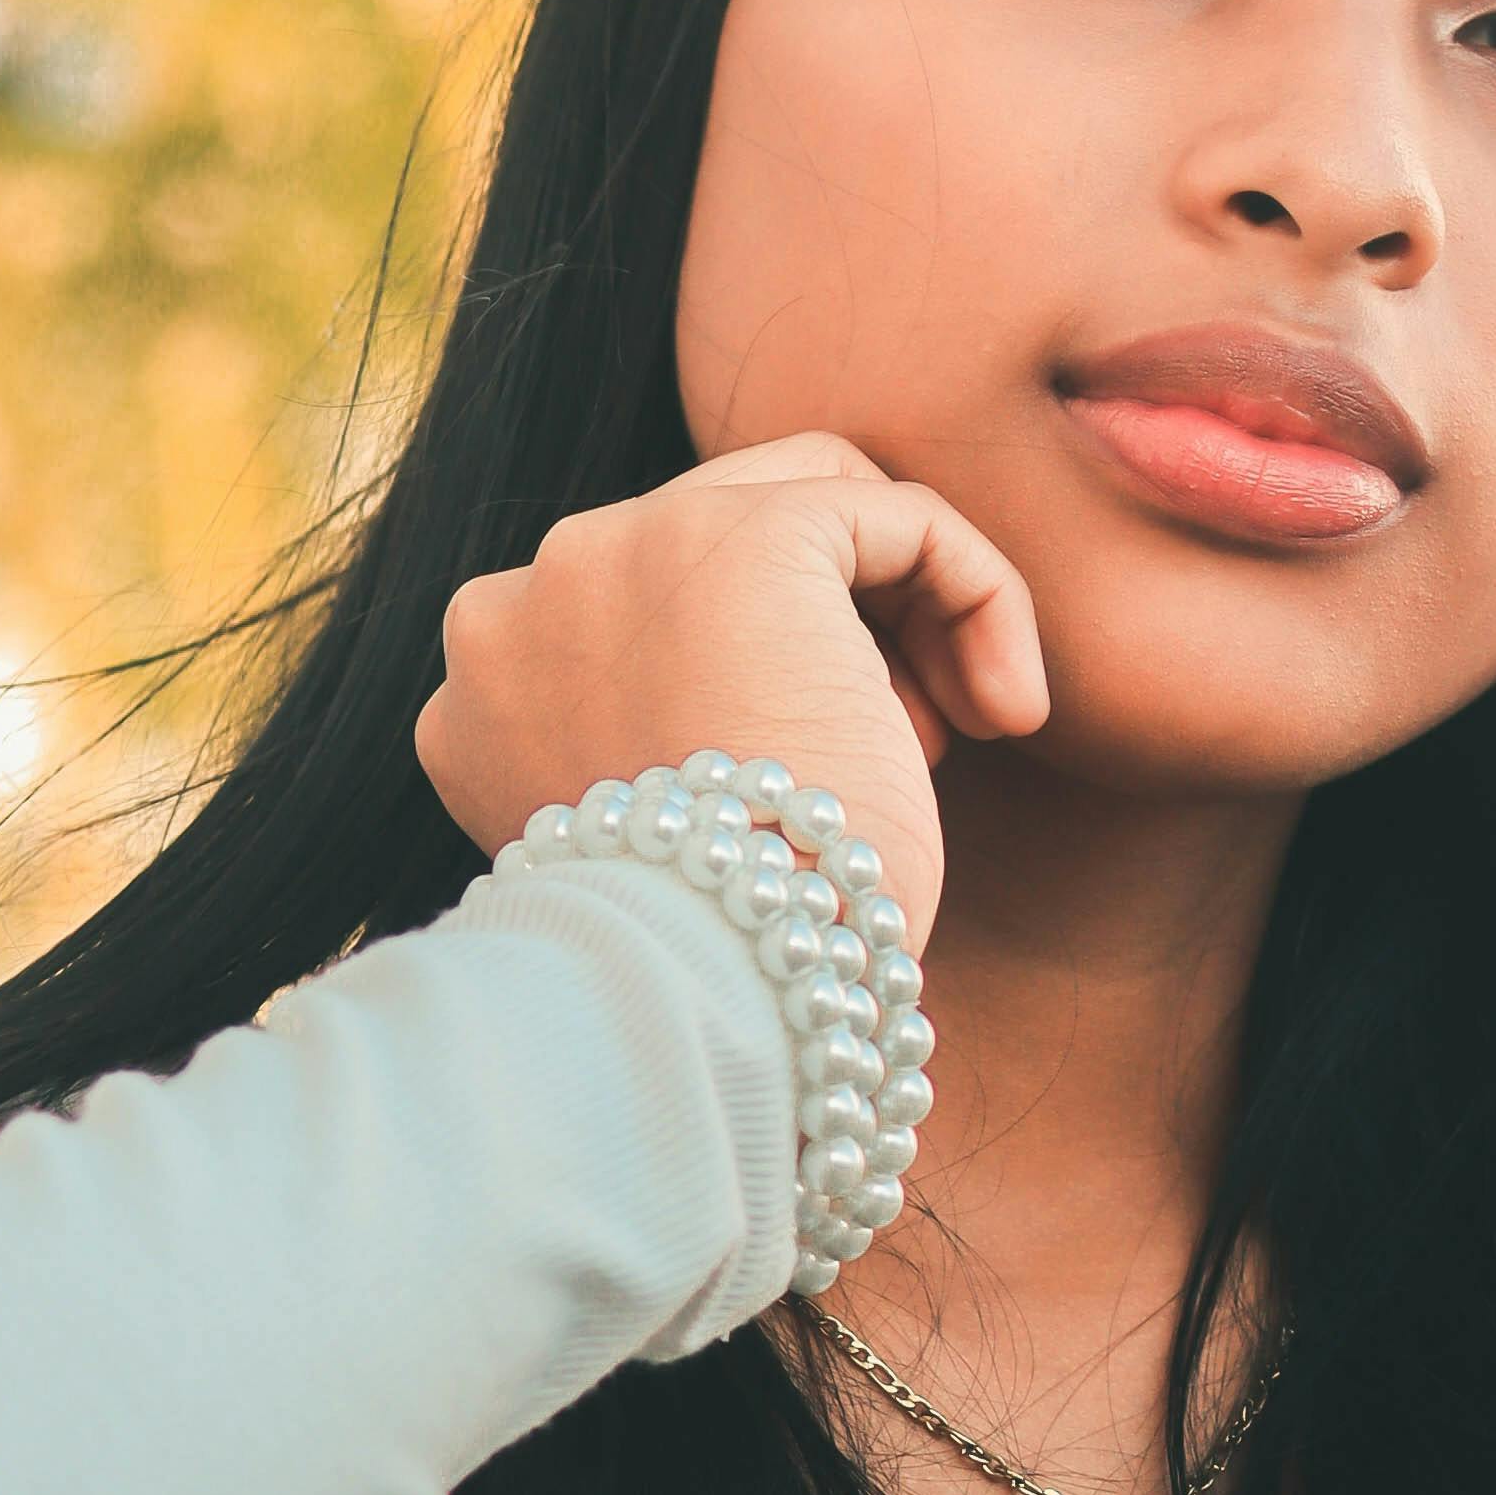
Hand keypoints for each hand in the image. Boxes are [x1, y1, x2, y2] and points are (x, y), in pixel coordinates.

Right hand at [414, 431, 1047, 956]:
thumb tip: (778, 700)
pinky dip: (979, 597)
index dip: (759, 684)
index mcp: (486, 698)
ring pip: (812, 505)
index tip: (827, 795)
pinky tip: (1008, 712)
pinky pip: (903, 518)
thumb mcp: (662, 857)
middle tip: (904, 750)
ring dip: (902, 621)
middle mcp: (526, 601)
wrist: (718, 989)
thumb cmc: (718, 973)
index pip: (643, 619)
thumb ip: (667, 754)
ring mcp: (622, 550)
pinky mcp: (749, 536)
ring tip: (945, 742)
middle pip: (720, 540)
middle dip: (834, 634)